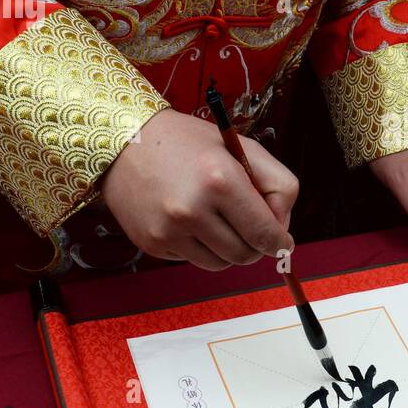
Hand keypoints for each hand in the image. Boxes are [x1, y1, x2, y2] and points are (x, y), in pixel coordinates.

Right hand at [102, 109, 296, 269]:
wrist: (125, 143)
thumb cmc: (190, 144)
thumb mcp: (243, 148)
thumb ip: (278, 185)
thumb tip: (282, 230)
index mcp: (221, 180)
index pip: (265, 233)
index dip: (280, 242)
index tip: (283, 242)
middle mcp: (192, 209)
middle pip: (246, 254)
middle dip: (255, 244)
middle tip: (249, 224)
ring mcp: (168, 230)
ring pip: (221, 264)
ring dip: (228, 248)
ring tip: (218, 218)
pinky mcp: (152, 243)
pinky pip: (193, 260)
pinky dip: (200, 247)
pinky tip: (190, 220)